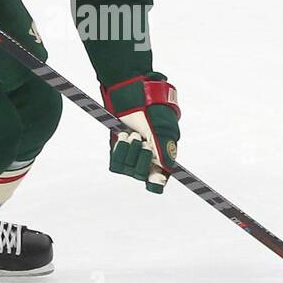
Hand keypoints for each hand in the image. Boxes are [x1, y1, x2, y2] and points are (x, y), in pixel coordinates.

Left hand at [102, 73, 179, 193]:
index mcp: (163, 160)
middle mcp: (147, 163)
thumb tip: (167, 170)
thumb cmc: (153, 112)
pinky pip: (115, 164)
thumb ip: (165, 150)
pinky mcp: (117, 153)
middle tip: (144, 142)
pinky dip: (119, 150)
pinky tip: (123, 136)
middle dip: (143, 158)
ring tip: (133, 134)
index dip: (156, 183)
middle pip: (142, 176)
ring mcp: (131, 159)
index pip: (158, 183)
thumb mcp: (162, 130)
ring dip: (131, 150)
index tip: (155, 176)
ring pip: (128, 170)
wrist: (133, 98)